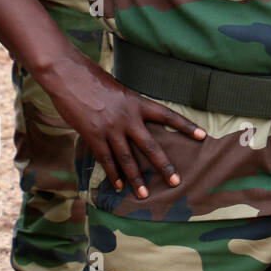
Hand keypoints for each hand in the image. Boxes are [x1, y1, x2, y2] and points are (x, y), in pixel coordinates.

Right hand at [40, 47, 204, 198]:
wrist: (69, 76)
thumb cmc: (94, 79)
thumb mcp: (121, 90)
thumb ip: (131, 107)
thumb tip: (137, 121)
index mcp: (138, 102)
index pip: (168, 115)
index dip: (186, 126)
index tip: (202, 136)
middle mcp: (128, 118)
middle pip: (150, 145)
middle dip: (164, 165)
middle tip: (176, 181)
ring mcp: (110, 128)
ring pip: (127, 158)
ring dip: (136, 178)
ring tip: (144, 194)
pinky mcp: (93, 135)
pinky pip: (106, 159)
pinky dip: (112, 174)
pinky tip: (118, 186)